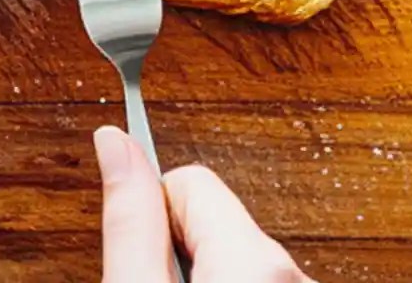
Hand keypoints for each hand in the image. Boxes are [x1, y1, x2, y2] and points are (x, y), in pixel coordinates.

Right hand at [94, 126, 314, 282]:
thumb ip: (131, 223)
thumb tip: (115, 142)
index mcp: (257, 262)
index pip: (191, 182)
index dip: (155, 219)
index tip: (143, 259)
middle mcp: (296, 275)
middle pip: (218, 225)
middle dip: (183, 257)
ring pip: (239, 265)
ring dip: (209, 282)